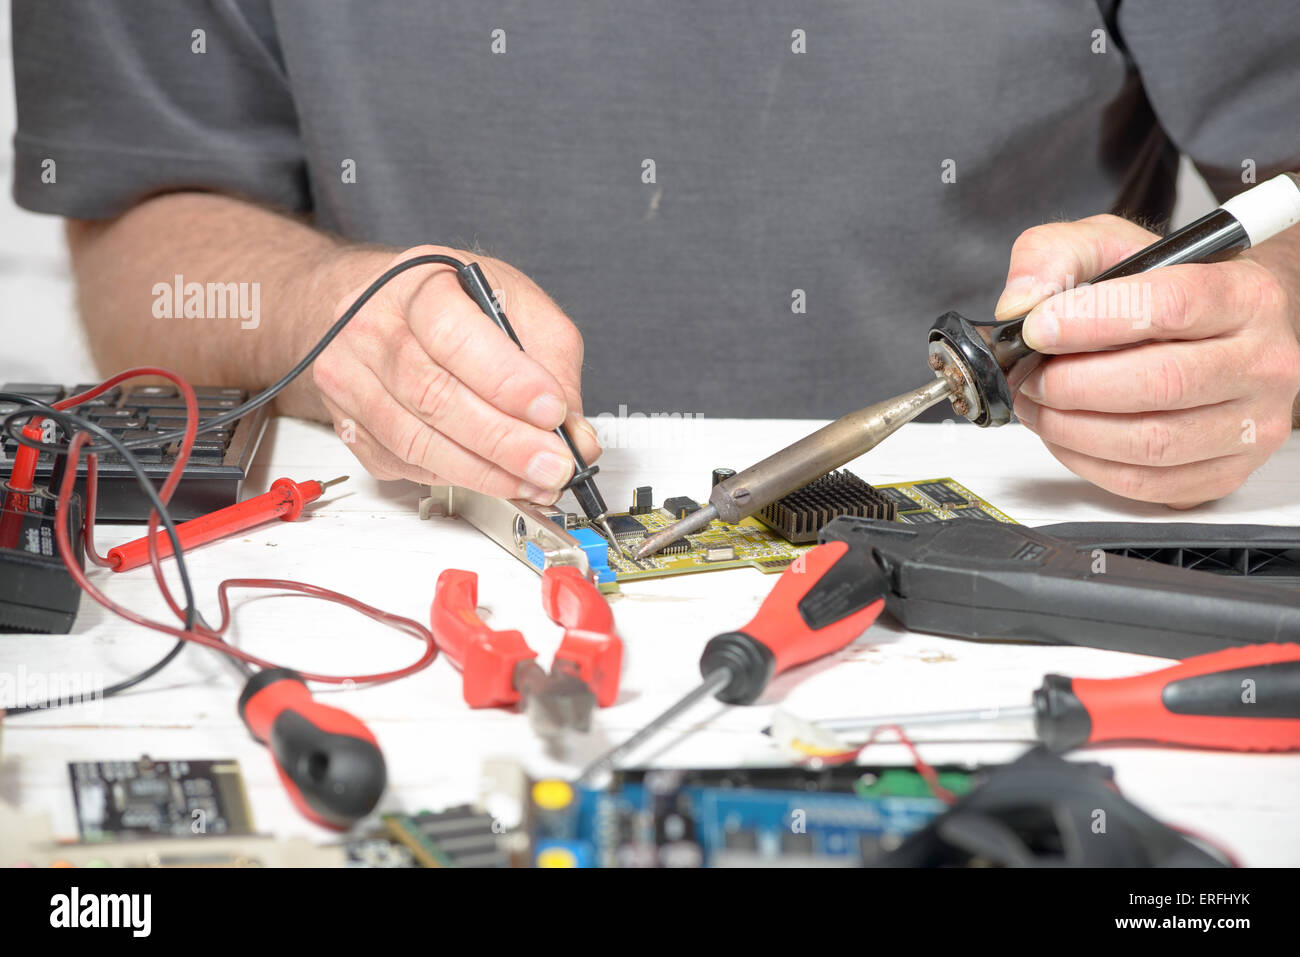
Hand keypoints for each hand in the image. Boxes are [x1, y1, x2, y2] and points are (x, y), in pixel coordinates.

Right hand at [309, 244, 599, 500]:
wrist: (385, 306)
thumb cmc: (453, 301)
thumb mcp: (519, 307)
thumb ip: (554, 366)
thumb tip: (576, 436)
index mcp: (416, 285)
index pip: (455, 337)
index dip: (507, 382)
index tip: (553, 412)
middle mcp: (371, 328)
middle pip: (435, 397)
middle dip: (505, 442)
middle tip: (554, 465)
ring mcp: (351, 379)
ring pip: (416, 441)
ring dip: (485, 473)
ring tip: (534, 481)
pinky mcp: (349, 424)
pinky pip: (404, 465)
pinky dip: (456, 480)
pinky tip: (495, 478)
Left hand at [994, 214, 1299, 507]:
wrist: (1220, 329)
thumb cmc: (1165, 291)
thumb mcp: (1109, 246)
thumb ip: (1057, 255)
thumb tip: (1021, 302)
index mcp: (1244, 295)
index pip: (1171, 306)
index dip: (1092, 320)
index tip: (1037, 328)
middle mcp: (1262, 362)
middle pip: (1160, 382)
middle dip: (1071, 383)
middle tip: (1029, 374)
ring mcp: (1250, 425)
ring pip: (1150, 442)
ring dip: (1071, 427)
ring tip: (1037, 402)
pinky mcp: (1225, 473)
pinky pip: (1144, 482)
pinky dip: (1086, 461)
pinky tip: (1064, 433)